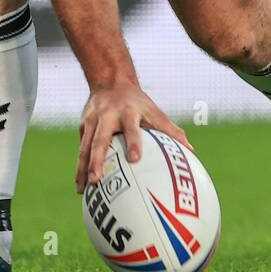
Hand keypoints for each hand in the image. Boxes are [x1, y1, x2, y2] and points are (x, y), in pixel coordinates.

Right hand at [75, 84, 192, 192]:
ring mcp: (92, 121)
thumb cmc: (139, 102)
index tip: (134, 159)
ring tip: (83, 190)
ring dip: (82, 169)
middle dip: (96, 160)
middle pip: (99, 139)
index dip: (132, 142)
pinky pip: (81, 149)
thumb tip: (191, 151)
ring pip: (85, 147)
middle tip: (96, 180)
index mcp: (128, 112)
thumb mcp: (155, 111)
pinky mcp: (83, 126)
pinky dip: (80, 167)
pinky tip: (81, 187)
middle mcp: (107, 116)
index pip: (131, 128)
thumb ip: (171, 131)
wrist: (110, 81)